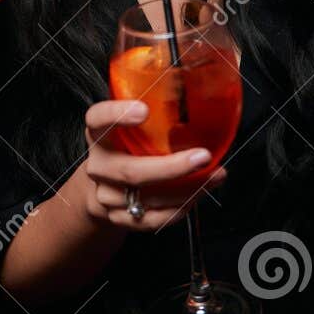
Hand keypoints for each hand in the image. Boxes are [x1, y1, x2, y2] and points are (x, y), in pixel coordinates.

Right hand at [72, 100, 226, 231]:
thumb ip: (154, 114)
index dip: (118, 114)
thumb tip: (202, 94)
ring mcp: (107, 195)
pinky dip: (181, 207)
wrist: (102, 188)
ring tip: (215, 175)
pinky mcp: (120, 218)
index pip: (98, 118)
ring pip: (148, 197)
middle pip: (131, 171)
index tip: (144, 110)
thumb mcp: (130, 127)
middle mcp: (99, 164)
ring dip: (188, 189)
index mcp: (99, 133)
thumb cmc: (126, 148)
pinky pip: (154, 219)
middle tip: (203, 156)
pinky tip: (199, 193)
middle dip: (172, 167)